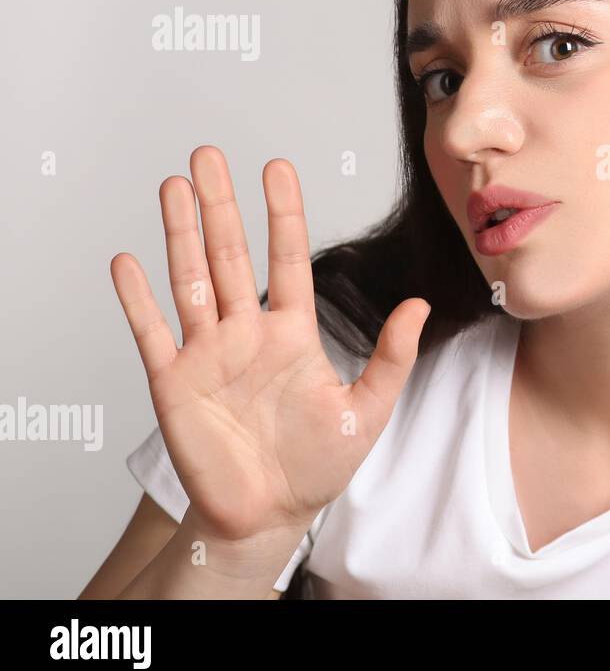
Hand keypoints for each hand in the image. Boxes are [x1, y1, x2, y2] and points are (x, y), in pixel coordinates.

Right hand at [110, 146, 429, 541]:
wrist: (269, 516)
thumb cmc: (317, 465)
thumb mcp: (367, 411)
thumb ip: (391, 357)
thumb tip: (419, 305)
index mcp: (292, 332)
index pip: (288, 258)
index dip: (283, 213)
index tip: (278, 167)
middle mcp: (246, 332)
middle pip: (230, 255)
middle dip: (220, 204)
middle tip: (209, 154)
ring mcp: (207, 353)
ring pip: (191, 280)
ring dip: (180, 233)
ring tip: (173, 186)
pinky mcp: (174, 382)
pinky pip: (152, 332)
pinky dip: (138, 298)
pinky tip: (129, 261)